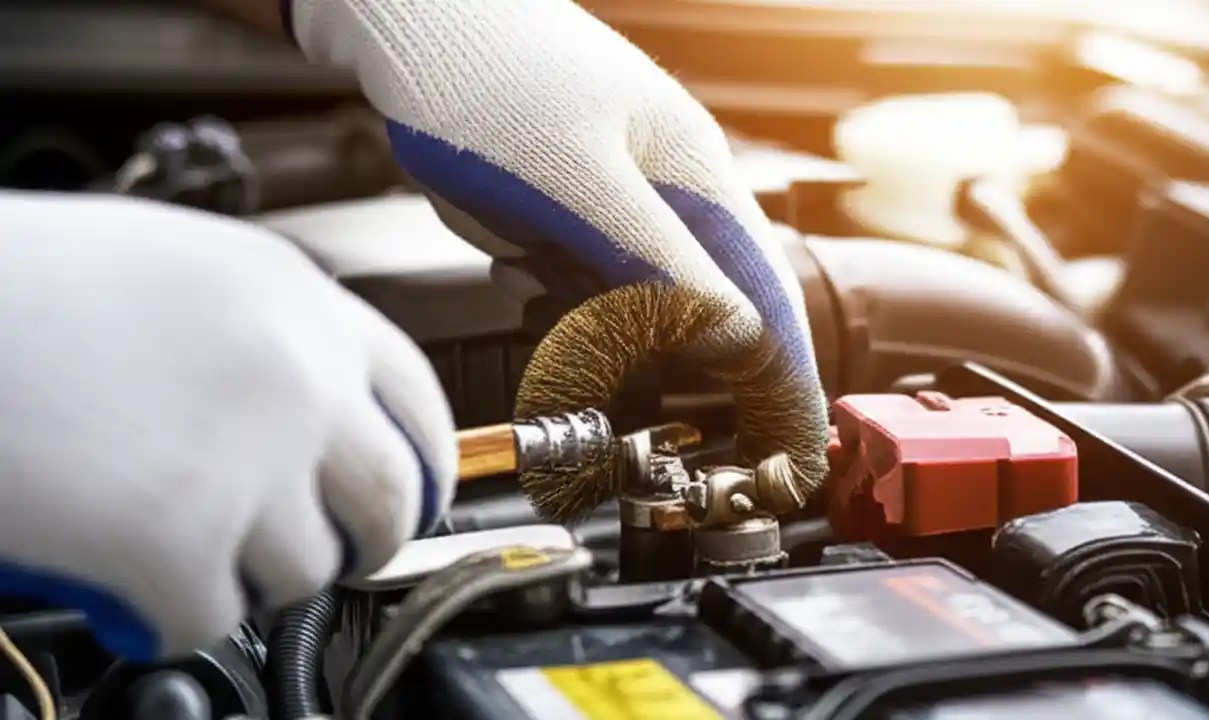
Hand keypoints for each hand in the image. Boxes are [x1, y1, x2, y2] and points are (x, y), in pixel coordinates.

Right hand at [0, 191, 454, 658]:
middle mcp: (296, 375)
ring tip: (175, 547)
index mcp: (296, 300)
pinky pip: (213, 620)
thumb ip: (263, 339)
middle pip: (389, 498)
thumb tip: (314, 412)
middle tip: (313, 553)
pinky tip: (122, 581)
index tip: (411, 497)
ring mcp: (248, 457)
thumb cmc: (18, 292)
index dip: (422, 462)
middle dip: (357, 541)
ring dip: (249, 577)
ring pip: (306, 569)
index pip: (418, 400)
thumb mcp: (175, 274)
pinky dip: (168, 617)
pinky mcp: (179, 538)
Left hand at [290, 0, 828, 475]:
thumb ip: (658, 264)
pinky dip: (545, 292)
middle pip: (699, 310)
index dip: (784, 380)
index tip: (793, 451)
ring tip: (539, 279)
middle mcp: (665, 191)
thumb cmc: (484, 70)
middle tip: (639, 389)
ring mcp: (612, 202)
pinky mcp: (562, 213)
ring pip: (631, 305)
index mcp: (694, 175)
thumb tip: (739, 340)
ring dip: (591, 322)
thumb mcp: (576, 180)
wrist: (403, 16)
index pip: (765, 296)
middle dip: (667, 356)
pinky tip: (514, 258)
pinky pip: (574, 283)